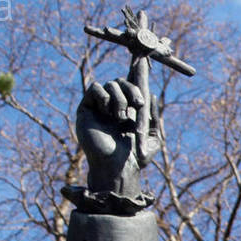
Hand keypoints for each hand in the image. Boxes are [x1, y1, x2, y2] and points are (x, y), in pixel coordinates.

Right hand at [75, 77, 161, 196]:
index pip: (131, 87)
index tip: (145, 73)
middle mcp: (113, 107)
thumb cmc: (134, 157)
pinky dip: (105, 97)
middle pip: (121, 82)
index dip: (137, 78)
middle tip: (139, 104)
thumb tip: (153, 95)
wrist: (118, 167)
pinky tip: (108, 113)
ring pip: (110, 84)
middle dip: (132, 90)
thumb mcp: (152, 137)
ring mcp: (99, 107)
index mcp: (128, 111)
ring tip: (121, 118)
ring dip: (120, 98)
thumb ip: (154, 117)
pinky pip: (95, 88)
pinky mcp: (86, 109)